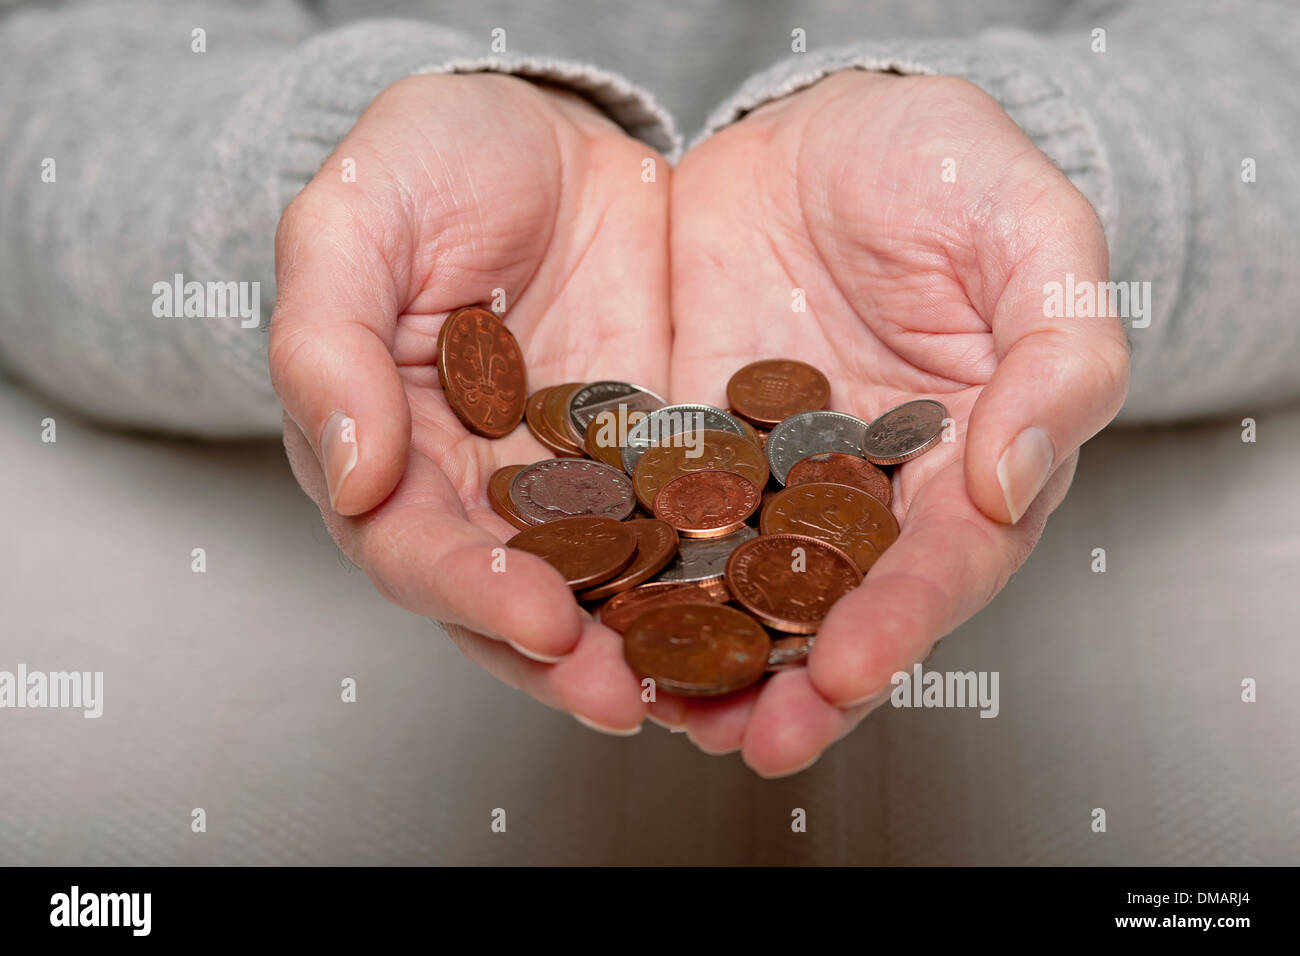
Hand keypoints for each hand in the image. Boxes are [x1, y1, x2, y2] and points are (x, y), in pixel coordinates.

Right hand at [270, 74, 668, 732]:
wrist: (544, 131)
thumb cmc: (428, 166)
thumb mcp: (356, 226)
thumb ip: (330, 344)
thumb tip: (354, 480)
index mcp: (391, 456)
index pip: (415, 549)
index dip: (468, 592)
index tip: (532, 619)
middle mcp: (480, 494)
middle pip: (511, 603)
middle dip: (566, 660)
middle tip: (626, 696)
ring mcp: (574, 486)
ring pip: (601, 592)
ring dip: (645, 646)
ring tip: (702, 686)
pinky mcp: (654, 462)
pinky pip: (683, 530)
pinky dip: (715, 576)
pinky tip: (761, 610)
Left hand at [663, 71, 1128, 773]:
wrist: (824, 128)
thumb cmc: (946, 173)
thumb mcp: (1028, 238)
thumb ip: (1055, 356)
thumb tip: (1017, 479)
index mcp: (965, 461)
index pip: (945, 562)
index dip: (901, 621)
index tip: (848, 670)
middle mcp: (866, 493)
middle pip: (838, 605)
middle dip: (797, 681)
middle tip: (753, 737)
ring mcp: (769, 476)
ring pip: (740, 584)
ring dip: (706, 653)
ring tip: (660, 708)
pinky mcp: (687, 445)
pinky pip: (654, 515)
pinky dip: (630, 567)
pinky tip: (593, 611)